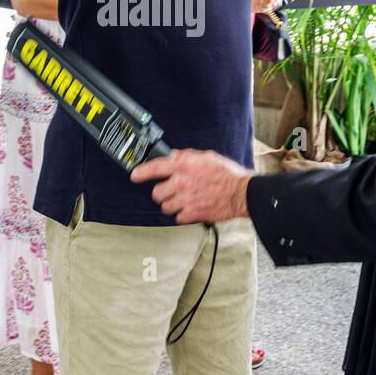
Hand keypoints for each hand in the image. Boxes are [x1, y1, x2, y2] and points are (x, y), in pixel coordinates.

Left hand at [130, 149, 252, 224]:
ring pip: (166, 207)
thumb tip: (174, 157)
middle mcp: (182, 183)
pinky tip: (191, 208)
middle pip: (157, 193)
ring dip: (172, 205)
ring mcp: (186, 199)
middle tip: (171, 192)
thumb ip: (187, 157)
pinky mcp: (192, 213)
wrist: (241, 192)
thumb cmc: (227, 174)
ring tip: (183, 201)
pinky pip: (178, 218)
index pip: (155, 167)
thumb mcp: (206, 157)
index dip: (141, 172)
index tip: (134, 175)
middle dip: (162, 193)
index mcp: (184, 166)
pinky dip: (183, 215)